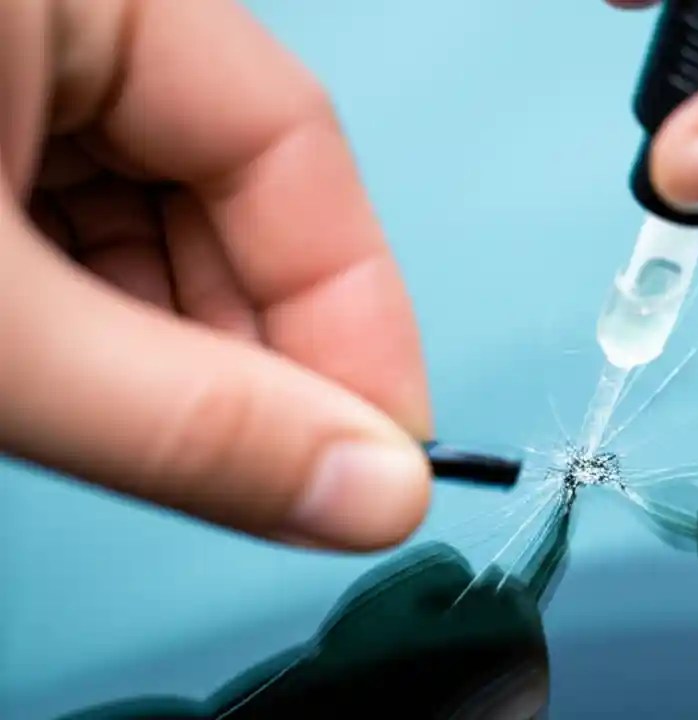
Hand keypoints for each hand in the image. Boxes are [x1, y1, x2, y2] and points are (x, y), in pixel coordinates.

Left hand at [0, 1, 431, 550]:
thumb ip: (183, 417)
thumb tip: (372, 495)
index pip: (291, 142)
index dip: (355, 311)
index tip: (384, 452)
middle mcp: (62, 7)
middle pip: (220, 185)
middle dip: (248, 345)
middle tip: (280, 479)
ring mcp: (5, 59)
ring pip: (138, 212)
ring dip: (162, 343)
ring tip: (163, 442)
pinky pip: (61, 217)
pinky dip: (85, 316)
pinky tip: (83, 386)